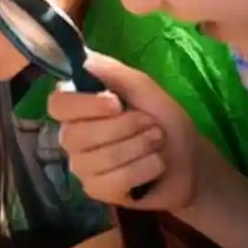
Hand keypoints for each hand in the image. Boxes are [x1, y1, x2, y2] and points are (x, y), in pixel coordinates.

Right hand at [49, 52, 202, 210]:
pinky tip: (154, 166)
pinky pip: (114, 180)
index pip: (57, 105)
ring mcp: (81, 167)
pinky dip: (144, 169)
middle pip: (78, 134)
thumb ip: (113, 72)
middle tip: (151, 125)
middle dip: (125, 127)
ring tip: (156, 143)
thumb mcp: (144, 90)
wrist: (189, 161)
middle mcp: (71, 138)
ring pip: (100, 157)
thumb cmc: (164, 121)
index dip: (85, 105)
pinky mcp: (96, 191)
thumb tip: (83, 56)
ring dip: (140, 147)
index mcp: (77, 109)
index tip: (115, 103)